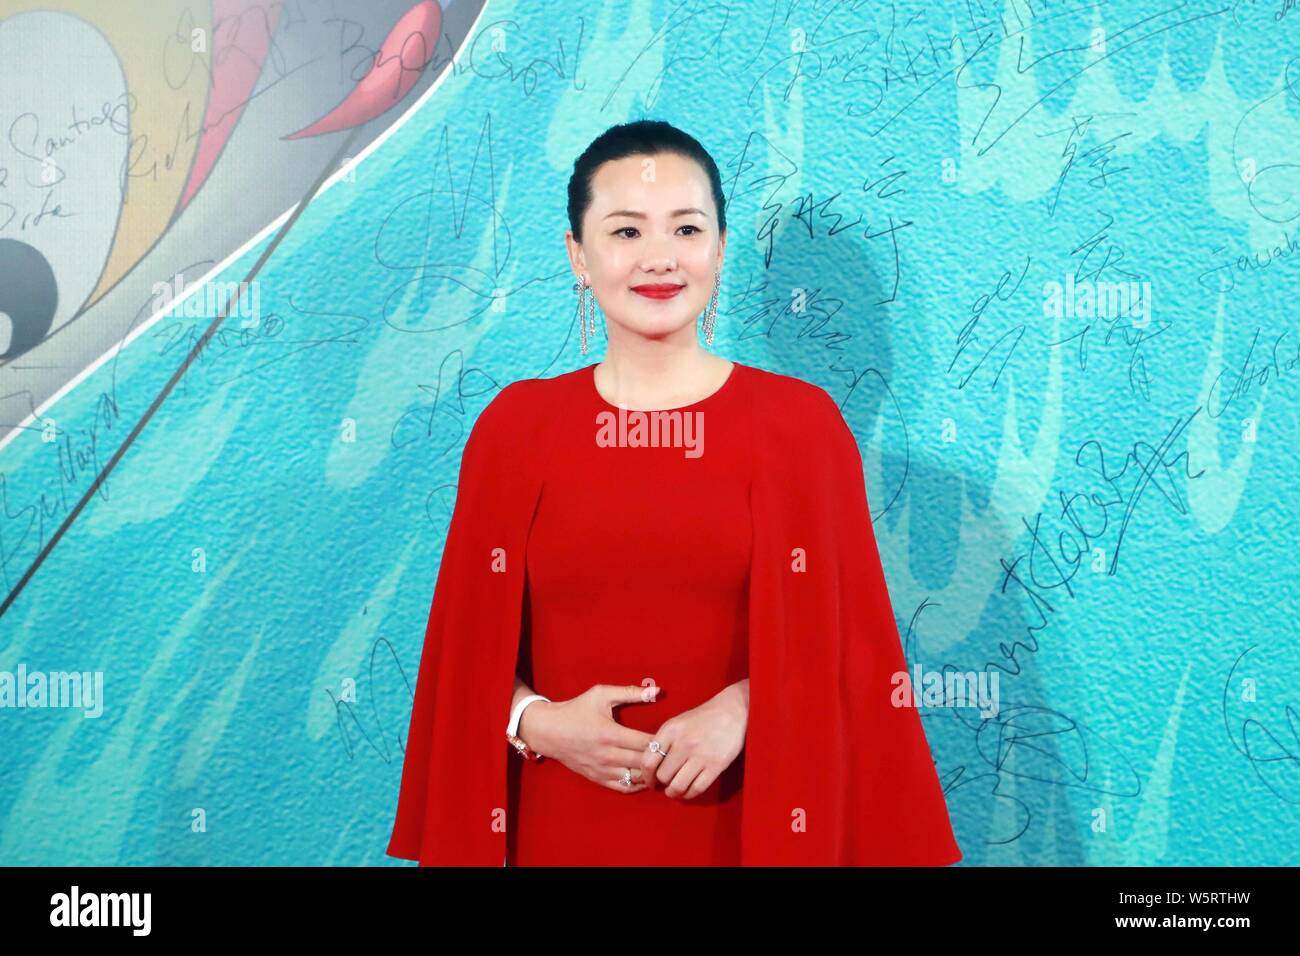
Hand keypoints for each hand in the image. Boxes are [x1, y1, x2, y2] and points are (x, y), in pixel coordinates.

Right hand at [519, 683, 661, 792]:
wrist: (549, 730)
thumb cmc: (577, 709)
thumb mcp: (601, 694)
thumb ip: (631, 693)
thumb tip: (658, 690)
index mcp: (611, 733)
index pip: (646, 743)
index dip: (663, 742)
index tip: (673, 737)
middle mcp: (607, 755)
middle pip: (644, 763)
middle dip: (661, 759)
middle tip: (674, 753)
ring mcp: (602, 769)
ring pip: (636, 778)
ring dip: (652, 774)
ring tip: (663, 765)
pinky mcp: (597, 778)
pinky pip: (624, 787)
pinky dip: (639, 784)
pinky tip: (647, 777)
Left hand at [642, 680, 747, 798]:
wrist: (733, 711)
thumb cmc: (703, 718)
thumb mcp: (677, 723)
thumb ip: (663, 742)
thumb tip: (650, 767)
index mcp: (670, 730)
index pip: (648, 760)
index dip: (646, 776)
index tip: (650, 781)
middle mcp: (683, 743)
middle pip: (662, 776)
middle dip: (661, 784)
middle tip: (664, 785)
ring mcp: (700, 755)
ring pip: (678, 786)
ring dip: (673, 792)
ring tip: (675, 790)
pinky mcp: (716, 765)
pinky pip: (697, 788)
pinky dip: (689, 794)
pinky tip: (688, 791)